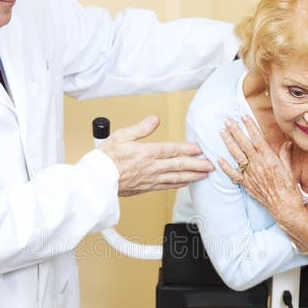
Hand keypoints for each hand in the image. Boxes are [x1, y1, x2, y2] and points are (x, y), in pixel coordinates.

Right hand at [98, 115, 213, 196]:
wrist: (96, 181)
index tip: (200, 149)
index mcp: (146, 153)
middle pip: (180, 166)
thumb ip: (141, 128)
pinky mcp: (146, 188)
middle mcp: (151, 168)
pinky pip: (168, 186)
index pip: (172, 150)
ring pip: (177, 178)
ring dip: (193, 176)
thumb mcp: (121, 136)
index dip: (188, 149)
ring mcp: (150, 180)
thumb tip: (155, 119)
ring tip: (204, 175)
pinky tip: (186, 183)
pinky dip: (180, 184)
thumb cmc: (105, 160)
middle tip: (211, 165)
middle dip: (197, 165)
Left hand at [218, 116, 303, 225]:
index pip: (258, 139)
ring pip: (237, 155)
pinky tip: (218, 158)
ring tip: (222, 132)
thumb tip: (286, 143)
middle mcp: (258, 165)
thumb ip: (285, 155)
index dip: (250, 127)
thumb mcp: (289, 169)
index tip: (243, 116)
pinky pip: (233, 174)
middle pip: (244, 144)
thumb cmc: (289, 189)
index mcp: (270, 159)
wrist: (284, 207)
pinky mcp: (246, 184)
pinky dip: (225, 167)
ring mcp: (251, 174)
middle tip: (227, 120)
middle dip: (235, 130)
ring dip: (228, 143)